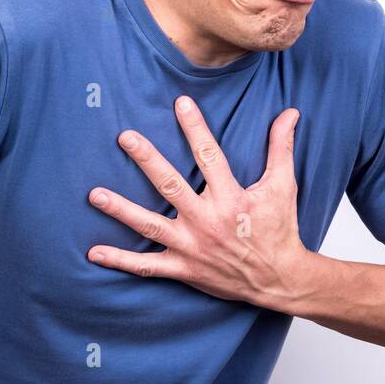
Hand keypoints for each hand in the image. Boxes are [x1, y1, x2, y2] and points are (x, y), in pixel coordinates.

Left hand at [86, 95, 311, 308]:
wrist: (280, 280)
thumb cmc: (280, 230)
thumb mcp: (283, 186)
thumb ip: (280, 148)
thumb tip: (290, 113)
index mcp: (231, 198)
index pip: (209, 155)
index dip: (195, 127)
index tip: (180, 103)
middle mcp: (207, 220)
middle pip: (171, 185)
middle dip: (147, 160)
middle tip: (125, 138)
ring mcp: (192, 246)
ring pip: (150, 225)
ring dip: (121, 209)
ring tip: (95, 194)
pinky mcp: (184, 269)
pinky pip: (147, 266)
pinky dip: (120, 260)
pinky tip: (94, 252)